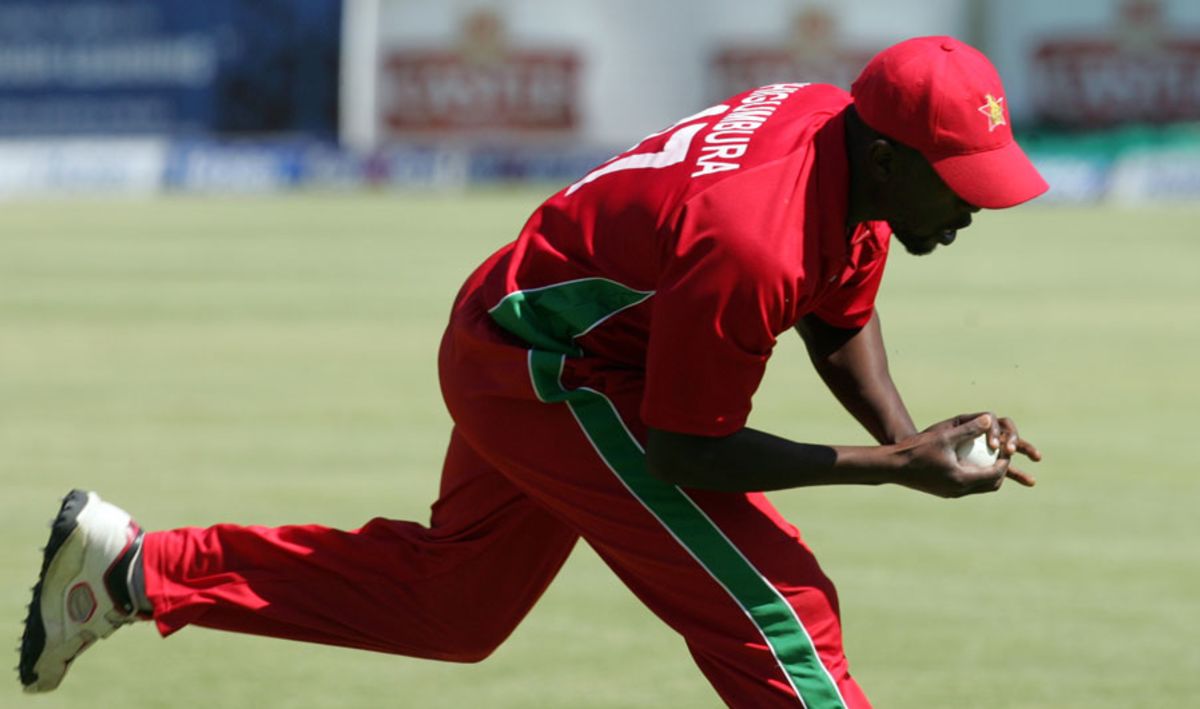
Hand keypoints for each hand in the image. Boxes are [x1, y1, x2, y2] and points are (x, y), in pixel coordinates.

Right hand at [890, 413, 1041, 497]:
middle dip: (1001, 470)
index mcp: (963, 479)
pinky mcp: (944, 492)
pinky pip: (967, 486)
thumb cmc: (917, 449)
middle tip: (1001, 454)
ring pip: (980, 487)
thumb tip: (990, 419)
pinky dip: (975, 476)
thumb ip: (969, 429)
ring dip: (988, 474)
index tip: (1005, 447)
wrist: (893, 467)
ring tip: (989, 458)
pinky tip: (969, 462)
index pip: (995, 473)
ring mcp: (951, 493)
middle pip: (992, 485)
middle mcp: (959, 490)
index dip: (1005, 460)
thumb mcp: (945, 436)